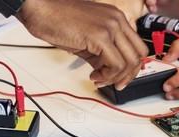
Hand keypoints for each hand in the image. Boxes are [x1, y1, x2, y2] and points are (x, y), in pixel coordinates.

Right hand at [17, 0, 148, 89]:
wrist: (40, 10)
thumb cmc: (56, 20)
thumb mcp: (84, 39)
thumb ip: (98, 53)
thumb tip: (104, 70)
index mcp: (116, 18)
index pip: (136, 46)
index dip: (131, 66)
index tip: (120, 77)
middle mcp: (117, 20)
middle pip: (138, 54)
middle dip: (127, 75)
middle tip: (114, 84)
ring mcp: (110, 27)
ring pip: (129, 61)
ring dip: (115, 77)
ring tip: (99, 79)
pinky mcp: (100, 36)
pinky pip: (115, 64)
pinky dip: (106, 75)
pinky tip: (94, 75)